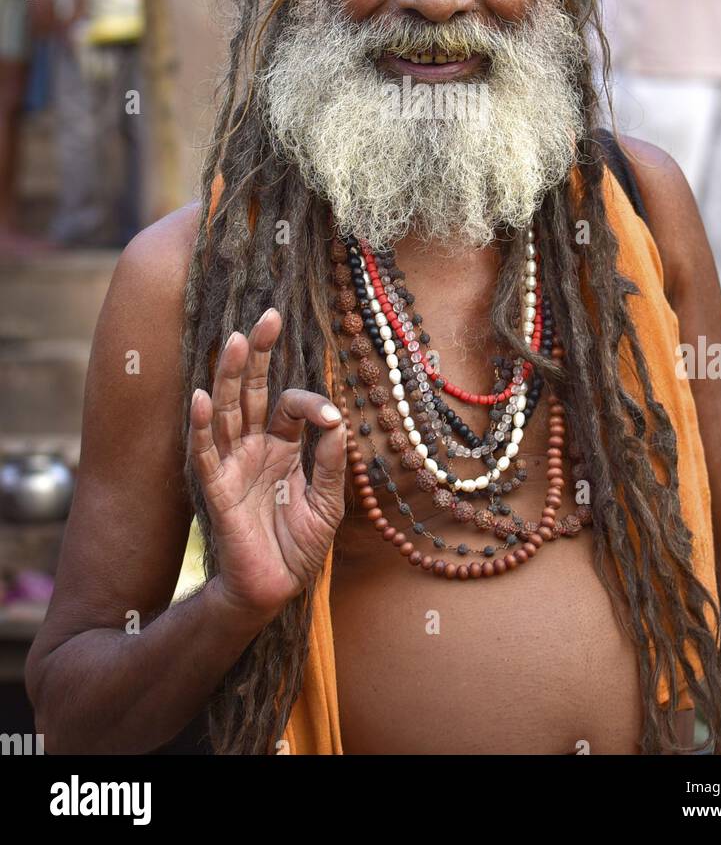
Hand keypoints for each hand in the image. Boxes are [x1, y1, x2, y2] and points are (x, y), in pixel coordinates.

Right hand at [188, 308, 346, 620]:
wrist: (275, 589)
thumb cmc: (299, 545)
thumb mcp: (328, 500)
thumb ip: (329, 460)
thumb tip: (335, 419)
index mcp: (281, 446)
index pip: (288, 405)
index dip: (309, 403)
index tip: (328, 418)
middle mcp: (253, 448)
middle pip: (251, 392)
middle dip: (257, 355)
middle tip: (266, 316)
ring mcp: (232, 465)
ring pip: (227, 411)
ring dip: (229, 376)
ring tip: (234, 339)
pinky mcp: (216, 489)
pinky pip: (204, 452)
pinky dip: (201, 425)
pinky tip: (201, 396)